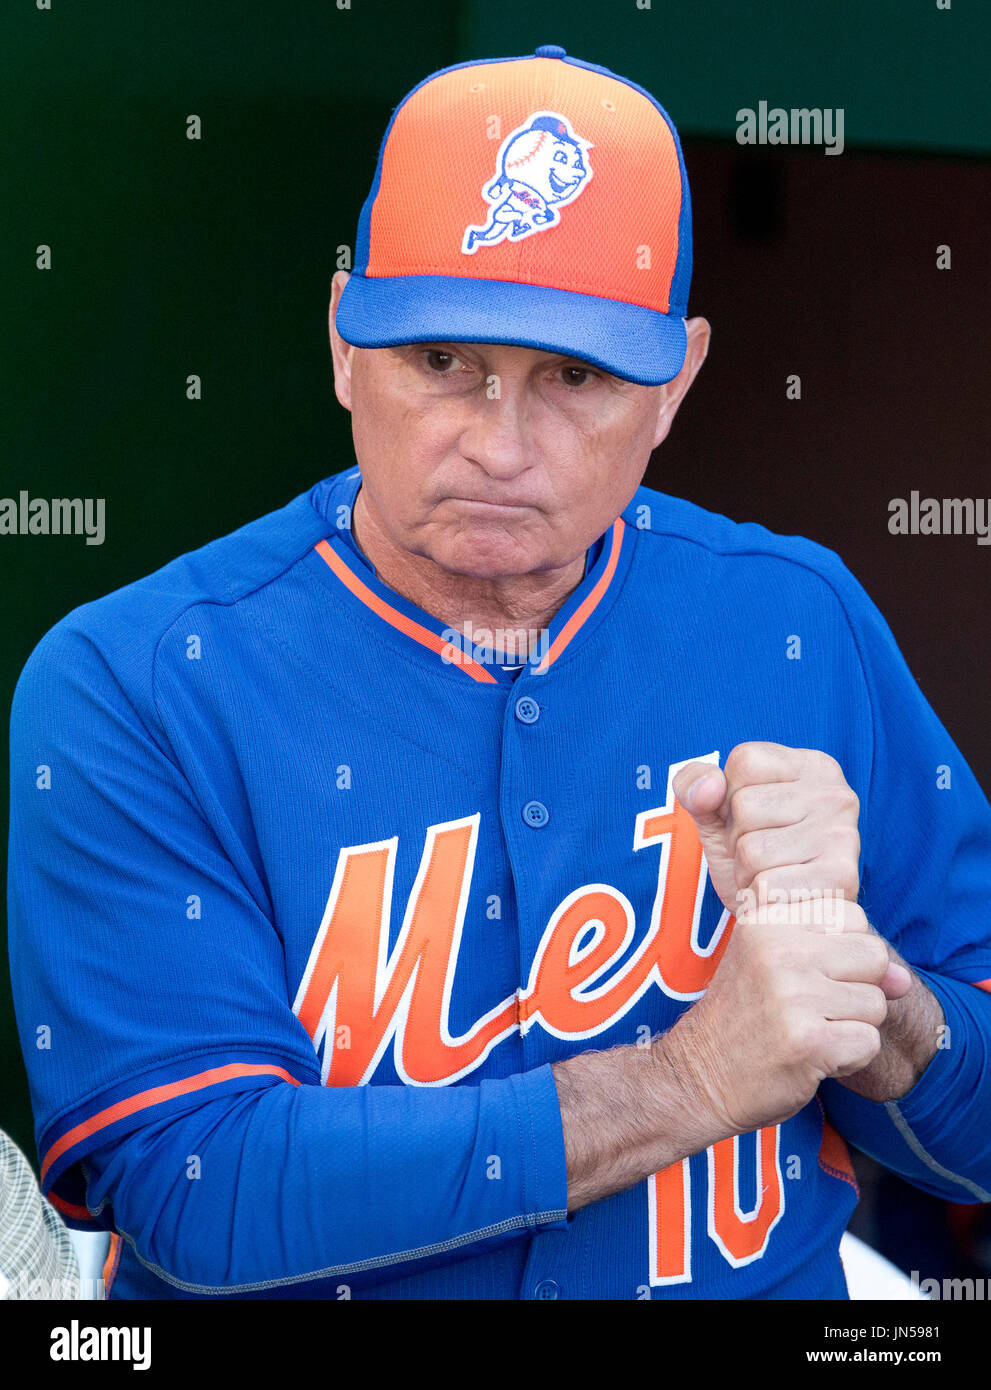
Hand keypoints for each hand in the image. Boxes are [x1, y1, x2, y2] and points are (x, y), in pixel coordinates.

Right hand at [662, 897, 912, 1136]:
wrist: (698, 1076)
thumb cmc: (745, 1018)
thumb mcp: (778, 964)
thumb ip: (843, 956)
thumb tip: (904, 981)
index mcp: (768, 918)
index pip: (853, 917)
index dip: (842, 954)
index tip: (802, 975)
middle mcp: (778, 948)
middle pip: (873, 956)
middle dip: (855, 988)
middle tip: (807, 1008)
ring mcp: (793, 994)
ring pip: (876, 1003)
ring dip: (851, 1026)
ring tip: (805, 1032)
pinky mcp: (808, 1040)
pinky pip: (869, 1043)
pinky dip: (848, 1059)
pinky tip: (810, 1057)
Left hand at [672, 742, 861, 917]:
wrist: (785, 919)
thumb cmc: (754, 856)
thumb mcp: (714, 812)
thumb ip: (695, 785)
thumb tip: (708, 787)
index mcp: (811, 765)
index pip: (745, 760)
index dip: (729, 796)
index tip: (752, 818)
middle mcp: (836, 794)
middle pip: (746, 806)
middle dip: (737, 837)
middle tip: (761, 854)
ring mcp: (842, 835)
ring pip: (752, 850)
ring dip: (745, 872)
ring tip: (769, 874)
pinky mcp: (840, 878)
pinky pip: (766, 885)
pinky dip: (759, 897)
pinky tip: (779, 896)